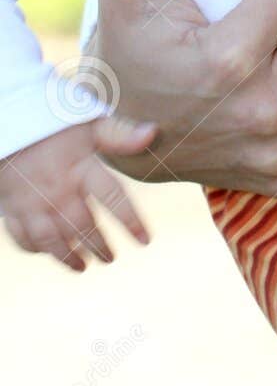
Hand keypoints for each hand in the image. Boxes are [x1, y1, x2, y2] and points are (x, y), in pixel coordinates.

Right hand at [0, 119, 154, 271]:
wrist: (9, 119)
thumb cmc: (54, 120)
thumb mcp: (89, 123)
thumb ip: (119, 133)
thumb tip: (152, 133)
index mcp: (81, 168)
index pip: (113, 198)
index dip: (131, 221)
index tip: (145, 240)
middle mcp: (57, 190)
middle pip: (83, 227)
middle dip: (99, 246)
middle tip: (111, 259)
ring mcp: (32, 202)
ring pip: (52, 240)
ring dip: (68, 256)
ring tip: (83, 266)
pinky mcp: (11, 207)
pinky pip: (22, 237)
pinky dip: (35, 249)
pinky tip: (47, 253)